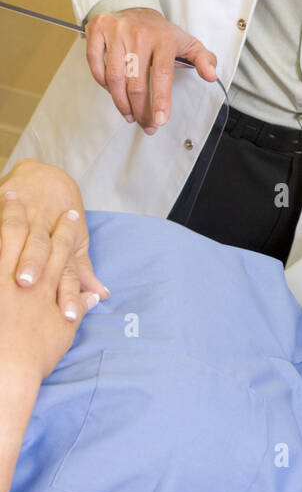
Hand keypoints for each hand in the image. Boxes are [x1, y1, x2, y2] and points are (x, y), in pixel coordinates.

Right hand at [0, 159, 107, 307]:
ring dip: (11, 249)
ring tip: (9, 270)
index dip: (67, 291)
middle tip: (28, 284)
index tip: (68, 315)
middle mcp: (41, 228)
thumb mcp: (77, 239)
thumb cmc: (63, 213)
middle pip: (38, 248)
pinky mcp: (3, 207)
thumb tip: (102, 295)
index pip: (65, 269)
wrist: (44, 176)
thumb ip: (83, 269)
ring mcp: (20, 216)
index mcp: (60, 240)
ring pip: (14, 230)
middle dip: (33, 263)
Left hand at [0, 192, 98, 387]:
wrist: (6, 374)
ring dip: (7, 217)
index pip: (62, 251)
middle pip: (34, 239)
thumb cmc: (34, 356)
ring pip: (7, 239)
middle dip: (33, 215)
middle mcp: (28, 279)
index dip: (67, 230)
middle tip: (28, 192)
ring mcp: (4, 281)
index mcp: (50, 288)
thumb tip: (94, 297)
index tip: (70, 213)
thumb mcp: (62, 333)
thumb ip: (76, 309)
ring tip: (5, 196)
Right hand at [84, 7, 217, 132]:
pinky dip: (102, 83)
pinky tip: (113, 92)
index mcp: (163, 38)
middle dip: (140, 109)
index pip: (161, 74)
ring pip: (114, 77)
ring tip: (129, 114)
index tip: (159, 120)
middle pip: (136, 81)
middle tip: (144, 124)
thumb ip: (203, 60)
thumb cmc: (160, 33)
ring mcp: (116, 31)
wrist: (135, 8)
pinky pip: (95, 65)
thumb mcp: (187, 43)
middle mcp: (139, 33)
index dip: (160, 100)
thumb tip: (211, 76)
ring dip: (121, 102)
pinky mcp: (97, 30)